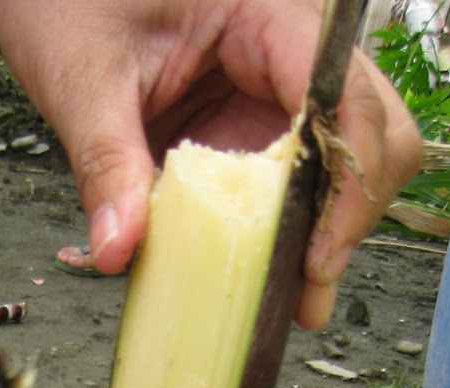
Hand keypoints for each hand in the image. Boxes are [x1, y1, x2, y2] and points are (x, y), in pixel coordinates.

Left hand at [0, 0, 422, 327]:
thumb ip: (105, 165)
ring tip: (291, 296)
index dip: (343, 181)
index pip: (339, 94)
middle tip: (307, 293)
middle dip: (348, 213)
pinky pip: (293, 171)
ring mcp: (275, 83)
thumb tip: (119, 251)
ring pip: (344, 153)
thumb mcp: (81, 78)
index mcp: (265, 11)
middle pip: (368, 128)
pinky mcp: (251, 116)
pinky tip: (261, 270)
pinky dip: (285, 222)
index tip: (314, 256)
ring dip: (325, 224)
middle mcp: (288, 43)